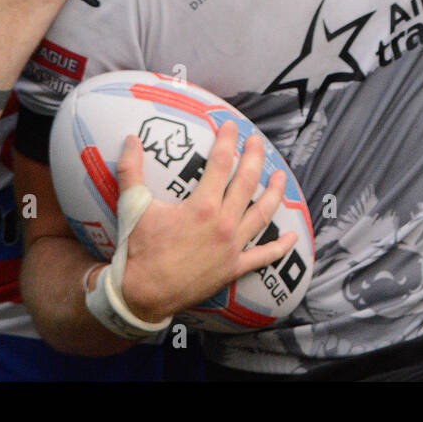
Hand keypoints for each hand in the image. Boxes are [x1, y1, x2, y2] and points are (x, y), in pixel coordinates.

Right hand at [118, 121, 296, 323]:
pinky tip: (292, 237)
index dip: (227, 141)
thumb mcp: (133, 206)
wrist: (143, 295)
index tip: (231, 125)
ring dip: (274, 193)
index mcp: (202, 206)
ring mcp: (233, 247)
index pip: (221, 163)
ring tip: (281, 176)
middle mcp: (224, 224)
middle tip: (257, 141)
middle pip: (247, 182)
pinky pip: (264, 257)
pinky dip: (280, 247)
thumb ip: (130, 170)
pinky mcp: (234, 268)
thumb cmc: (138, 250)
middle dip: (255, 157)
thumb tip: (130, 139)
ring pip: (262, 214)